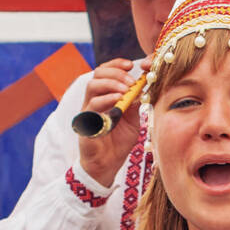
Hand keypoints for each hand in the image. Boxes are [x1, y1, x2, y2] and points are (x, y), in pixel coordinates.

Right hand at [77, 57, 150, 186]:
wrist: (108, 165)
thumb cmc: (119, 141)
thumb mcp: (132, 120)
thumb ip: (135, 104)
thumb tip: (143, 87)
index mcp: (104, 96)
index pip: (105, 72)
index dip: (117, 64)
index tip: (132, 64)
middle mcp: (94, 100)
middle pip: (98, 74)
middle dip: (116, 73)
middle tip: (131, 81)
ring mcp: (88, 111)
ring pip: (93, 86)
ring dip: (111, 84)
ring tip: (125, 90)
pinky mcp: (86, 124)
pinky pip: (92, 107)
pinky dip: (105, 101)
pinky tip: (118, 102)